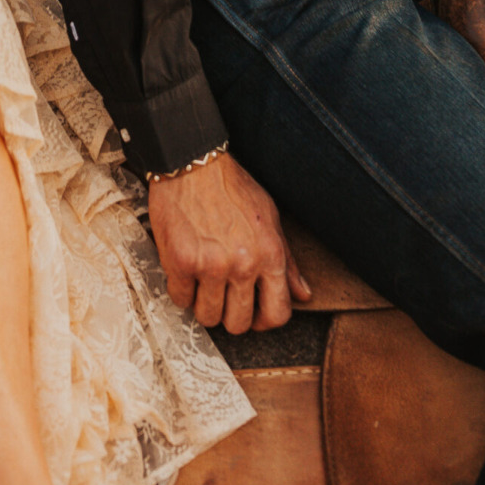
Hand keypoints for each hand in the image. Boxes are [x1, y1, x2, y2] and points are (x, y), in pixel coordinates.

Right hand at [146, 153, 311, 332]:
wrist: (192, 161)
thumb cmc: (231, 187)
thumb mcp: (269, 217)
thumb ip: (287, 261)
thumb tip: (304, 294)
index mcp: (270, 254)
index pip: (277, 314)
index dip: (264, 321)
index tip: (253, 314)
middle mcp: (243, 264)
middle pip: (239, 323)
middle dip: (230, 314)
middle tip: (222, 295)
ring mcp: (211, 265)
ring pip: (208, 317)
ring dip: (203, 303)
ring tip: (202, 280)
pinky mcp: (181, 262)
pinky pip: (180, 299)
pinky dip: (181, 289)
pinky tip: (184, 270)